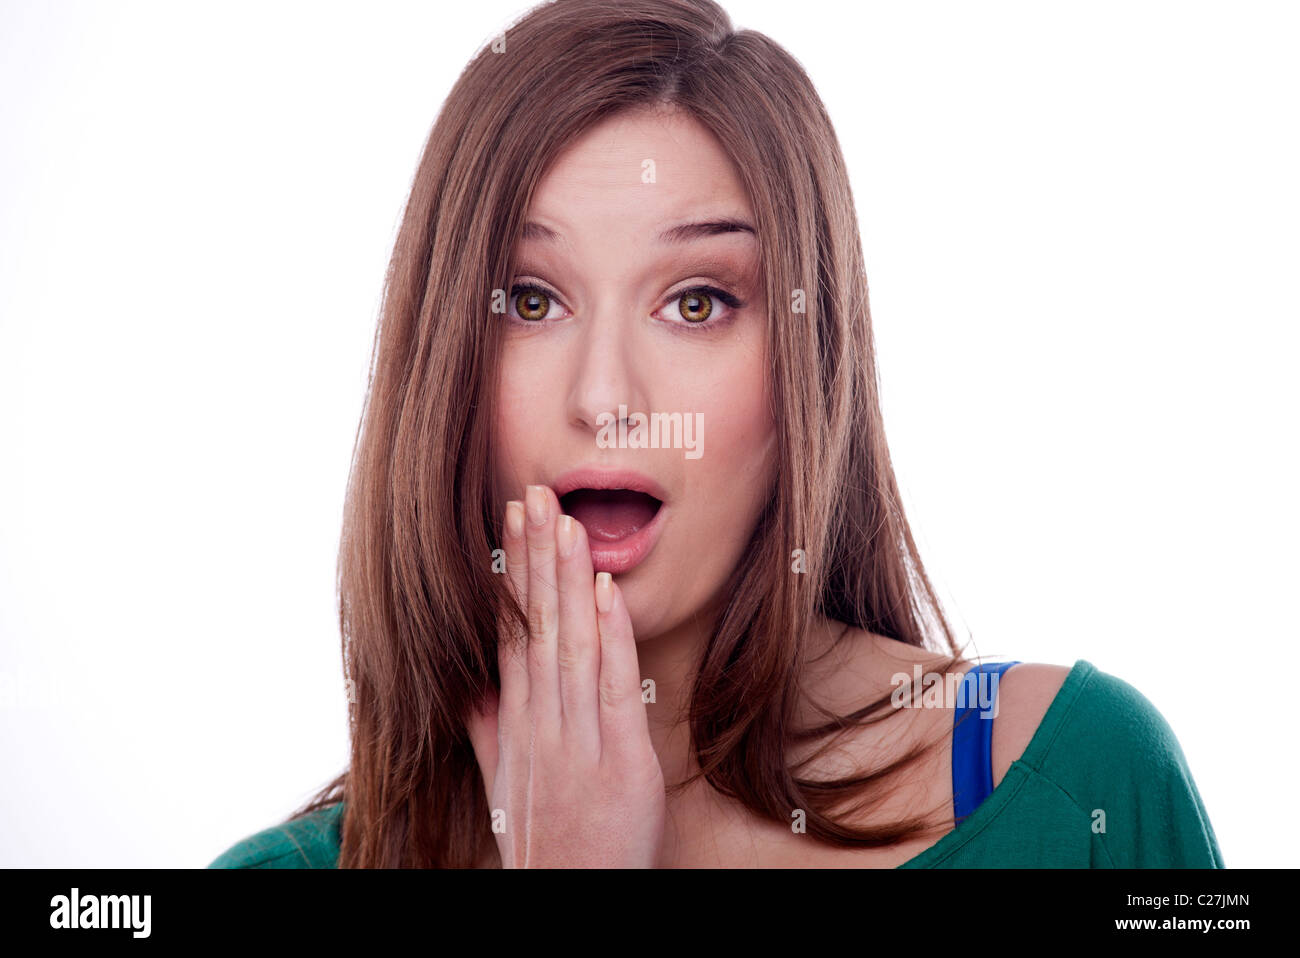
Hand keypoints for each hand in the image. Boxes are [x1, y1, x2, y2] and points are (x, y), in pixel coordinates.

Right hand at [467, 484, 665, 866]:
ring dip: (567, 580)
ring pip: (569, 645)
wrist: (566, 901)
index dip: (514, 573)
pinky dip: (610, 637)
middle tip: (536, 495)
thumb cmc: (542, 840)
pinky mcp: (619, 761)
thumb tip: (469, 682)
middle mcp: (540, 723)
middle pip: (535, 625)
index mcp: (516, 721)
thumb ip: (487, 726)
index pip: (511, 630)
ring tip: (566, 523)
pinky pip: (613, 689)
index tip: (514, 522)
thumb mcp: (501, 781)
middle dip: (536, 557)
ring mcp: (577, 741)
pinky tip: (606, 591)